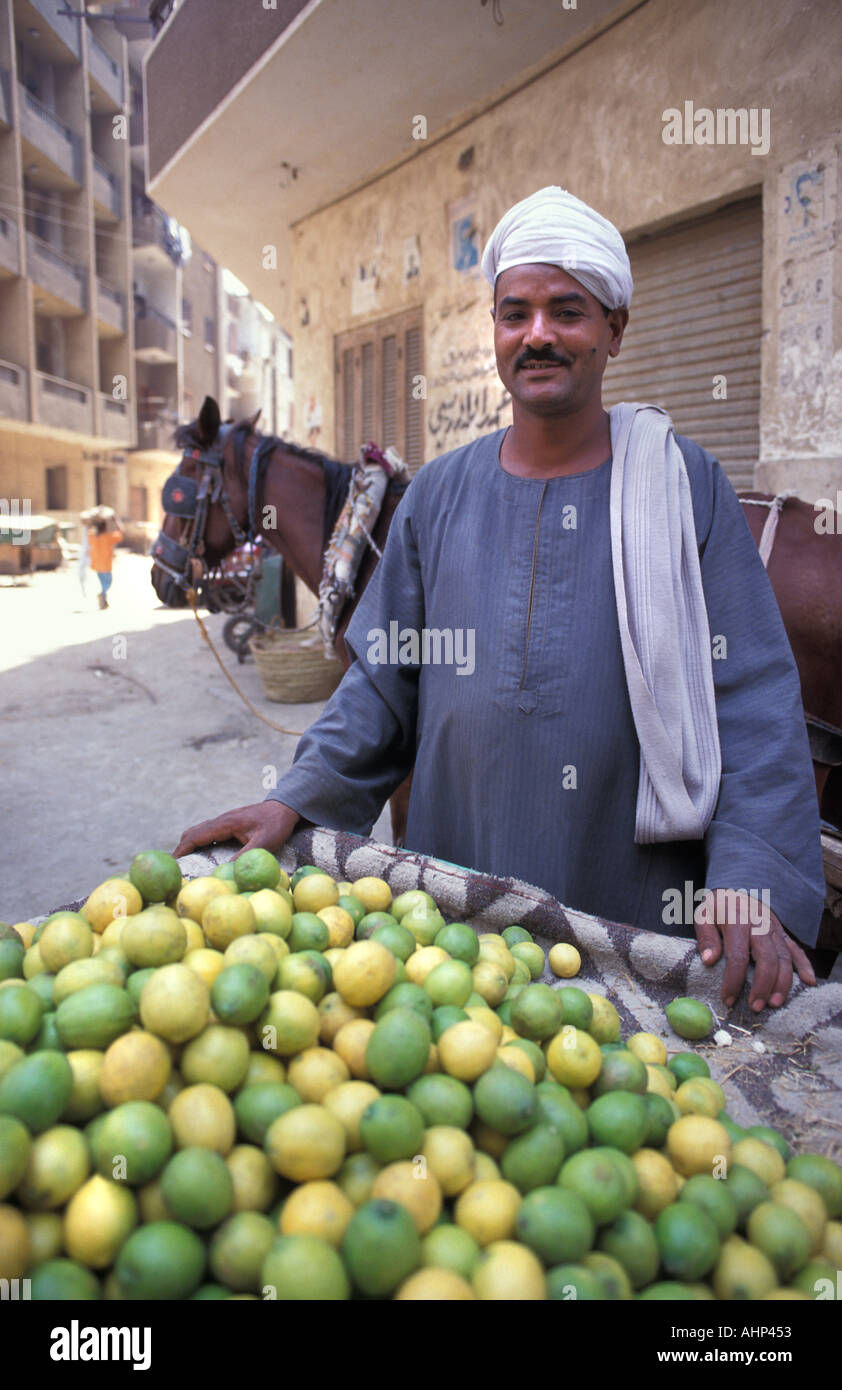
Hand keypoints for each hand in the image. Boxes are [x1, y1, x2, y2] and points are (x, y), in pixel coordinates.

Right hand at [173, 801, 299, 858]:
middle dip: (182, 849)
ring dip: (191, 846)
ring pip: (200, 832)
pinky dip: (201, 843)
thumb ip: (245, 856)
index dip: (182, 849)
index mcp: (225, 823)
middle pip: (193, 833)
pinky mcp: (230, 824)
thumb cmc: (276, 825)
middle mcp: (222, 820)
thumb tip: (227, 872)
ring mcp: (225, 821)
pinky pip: (209, 833)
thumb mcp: (264, 843)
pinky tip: (204, 856)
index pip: (196, 836)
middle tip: (177, 867)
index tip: (172, 864)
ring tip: (187, 864)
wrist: (285, 808)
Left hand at [693, 888, 815, 1011]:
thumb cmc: (717, 907)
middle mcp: (760, 925)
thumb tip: (709, 961)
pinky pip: (796, 949)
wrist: (736, 887)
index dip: (734, 980)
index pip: (738, 955)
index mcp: (737, 920)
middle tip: (756, 1006)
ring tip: (775, 1003)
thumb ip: (706, 938)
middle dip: (763, 985)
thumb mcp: (703, 916)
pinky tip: (808, 981)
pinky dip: (804, 965)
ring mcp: (774, 928)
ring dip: (782, 982)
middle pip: (767, 958)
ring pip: (784, 957)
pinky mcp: (782, 932)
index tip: (728, 999)